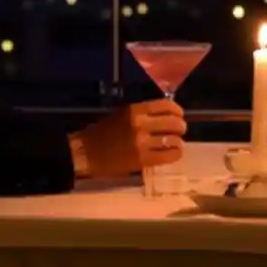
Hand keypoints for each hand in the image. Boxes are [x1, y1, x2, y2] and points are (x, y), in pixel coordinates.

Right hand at [72, 98, 186, 177]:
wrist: (85, 153)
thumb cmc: (102, 133)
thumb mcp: (122, 115)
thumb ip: (143, 114)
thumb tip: (166, 115)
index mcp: (135, 110)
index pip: (165, 105)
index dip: (177, 110)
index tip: (179, 114)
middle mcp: (140, 124)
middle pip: (173, 122)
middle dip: (180, 126)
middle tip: (179, 130)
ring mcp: (142, 143)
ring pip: (173, 140)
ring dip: (178, 141)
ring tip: (175, 143)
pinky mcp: (142, 160)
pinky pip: (168, 156)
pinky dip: (175, 154)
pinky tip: (173, 153)